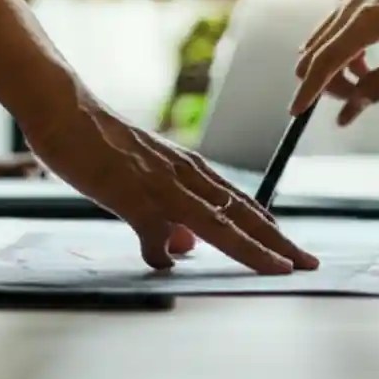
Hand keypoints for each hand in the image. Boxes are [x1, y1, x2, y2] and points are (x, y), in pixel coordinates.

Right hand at [24, 94, 318, 274]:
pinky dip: (166, 247)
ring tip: (280, 265)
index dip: (270, 233)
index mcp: (192, 174)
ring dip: (250, 245)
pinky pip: (156, 227)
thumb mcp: (143, 184)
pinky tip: (170, 262)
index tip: (295, 254)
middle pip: (243, 215)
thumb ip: (165, 218)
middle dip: (278, 242)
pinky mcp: (132, 193)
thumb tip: (183, 250)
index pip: (243, 208)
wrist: (68, 113)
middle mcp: (187, 177)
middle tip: (310, 263)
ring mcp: (162, 185)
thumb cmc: (102, 148)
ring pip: (216, 221)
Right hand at [291, 0, 378, 124]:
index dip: (308, 91)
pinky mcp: (359, 1)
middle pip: (317, 56)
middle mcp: (351, 9)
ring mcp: (352, 2)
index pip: (324, 63)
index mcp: (365, 22)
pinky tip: (365, 63)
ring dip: (337, 70)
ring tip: (368, 81)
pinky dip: (342, 54)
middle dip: (328, 84)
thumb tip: (353, 107)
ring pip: (323, 45)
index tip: (295, 113)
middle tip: (358, 99)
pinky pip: (335, 33)